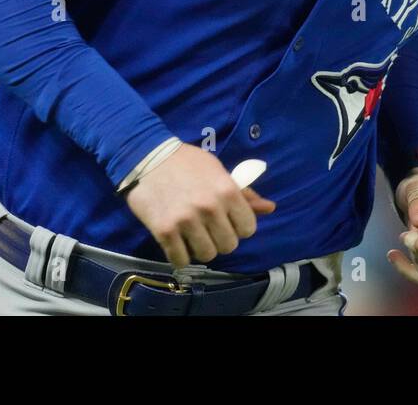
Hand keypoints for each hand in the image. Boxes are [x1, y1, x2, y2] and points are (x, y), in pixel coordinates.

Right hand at [123, 143, 275, 267]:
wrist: (147, 157)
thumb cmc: (187, 163)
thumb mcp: (218, 171)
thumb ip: (243, 193)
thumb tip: (270, 208)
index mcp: (227, 191)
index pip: (248, 229)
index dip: (239, 227)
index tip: (227, 221)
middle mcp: (209, 207)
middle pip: (229, 245)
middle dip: (220, 239)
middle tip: (208, 228)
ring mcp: (186, 221)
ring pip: (207, 255)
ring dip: (200, 248)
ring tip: (192, 235)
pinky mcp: (164, 231)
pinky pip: (181, 260)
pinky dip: (180, 255)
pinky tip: (177, 242)